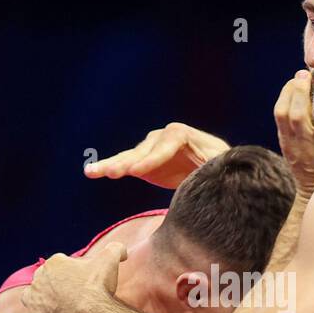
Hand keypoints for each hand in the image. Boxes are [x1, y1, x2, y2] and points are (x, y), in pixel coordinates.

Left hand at [3, 242, 127, 312]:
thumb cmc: (99, 287)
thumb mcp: (111, 260)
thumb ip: (116, 249)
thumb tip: (122, 251)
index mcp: (54, 263)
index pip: (59, 264)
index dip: (71, 272)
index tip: (82, 280)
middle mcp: (39, 280)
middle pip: (43, 280)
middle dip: (53, 287)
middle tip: (71, 296)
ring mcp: (35, 302)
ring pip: (30, 298)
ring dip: (35, 301)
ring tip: (46, 307)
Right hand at [83, 123, 229, 188]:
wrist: (214, 176)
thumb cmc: (222, 171)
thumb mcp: (223, 167)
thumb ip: (217, 165)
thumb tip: (219, 165)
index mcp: (188, 136)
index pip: (171, 140)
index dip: (155, 155)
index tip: (140, 171)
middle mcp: (166, 137)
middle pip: (146, 148)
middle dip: (130, 161)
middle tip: (114, 173)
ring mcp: (152, 149)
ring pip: (131, 157)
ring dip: (113, 165)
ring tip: (93, 172)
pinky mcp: (143, 164)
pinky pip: (124, 166)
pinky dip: (108, 169)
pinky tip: (90, 172)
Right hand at [274, 70, 313, 195]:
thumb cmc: (306, 162)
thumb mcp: (292, 145)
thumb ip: (293, 122)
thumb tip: (295, 89)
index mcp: (290, 140)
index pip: (281, 113)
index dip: (286, 94)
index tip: (294, 79)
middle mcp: (304, 144)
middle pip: (299, 115)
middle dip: (301, 92)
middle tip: (306, 73)